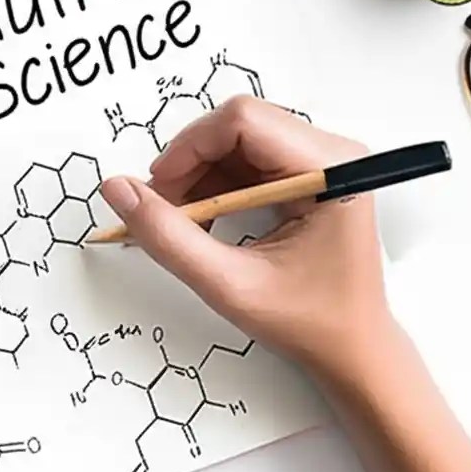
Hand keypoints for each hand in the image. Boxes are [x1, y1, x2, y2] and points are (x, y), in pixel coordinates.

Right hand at [98, 96, 391, 376]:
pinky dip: (215, 184)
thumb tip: (118, 190)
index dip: (190, 147)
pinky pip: (247, 159)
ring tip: (182, 222)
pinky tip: (204, 221)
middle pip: (237, 125)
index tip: (157, 188)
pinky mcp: (307, 175)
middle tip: (162, 209)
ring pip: (237, 140)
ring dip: (199, 175)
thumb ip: (168, 237)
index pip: (243, 120)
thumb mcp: (230, 284)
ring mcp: (320, 162)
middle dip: (190, 163)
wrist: (353, 351)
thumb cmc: (310, 322)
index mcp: (328, 169)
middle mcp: (330, 153)